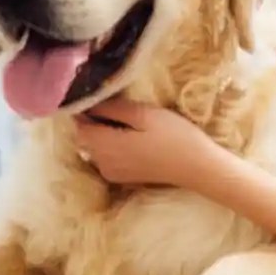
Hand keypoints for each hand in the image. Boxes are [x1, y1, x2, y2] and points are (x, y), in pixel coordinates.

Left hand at [74, 98, 217, 188]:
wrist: (196, 167)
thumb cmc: (174, 136)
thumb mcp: (145, 114)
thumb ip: (114, 108)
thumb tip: (89, 103)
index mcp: (105, 145)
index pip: (79, 125)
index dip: (84, 110)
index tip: (98, 97)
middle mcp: (102, 162)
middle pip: (85, 138)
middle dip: (92, 121)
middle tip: (113, 105)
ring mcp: (111, 172)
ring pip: (94, 148)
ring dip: (102, 134)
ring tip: (123, 120)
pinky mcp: (122, 177)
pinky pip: (105, 158)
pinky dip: (110, 146)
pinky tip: (129, 138)